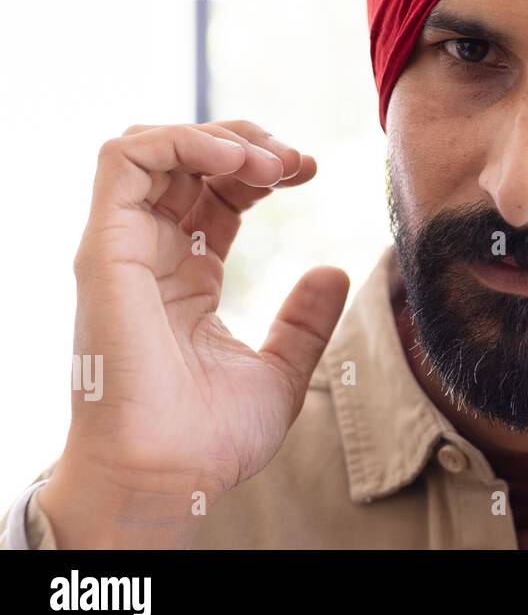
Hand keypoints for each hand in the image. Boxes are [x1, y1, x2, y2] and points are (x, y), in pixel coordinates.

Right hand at [40, 121, 349, 547]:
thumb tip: (334, 271)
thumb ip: (305, 321)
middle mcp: (152, 254)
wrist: (169, 476)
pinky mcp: (106, 250)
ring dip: (218, 138)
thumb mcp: (282, 370)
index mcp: (186, 275)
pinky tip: (239, 164)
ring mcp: (125, 248)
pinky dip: (183, 142)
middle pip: (187, 160)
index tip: (311, 171)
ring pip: (150, 146)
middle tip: (295, 161)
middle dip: (246, 143)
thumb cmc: (211, 438)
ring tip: (270, 161)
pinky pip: (124, 161)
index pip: (217, 191)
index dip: (263, 168)